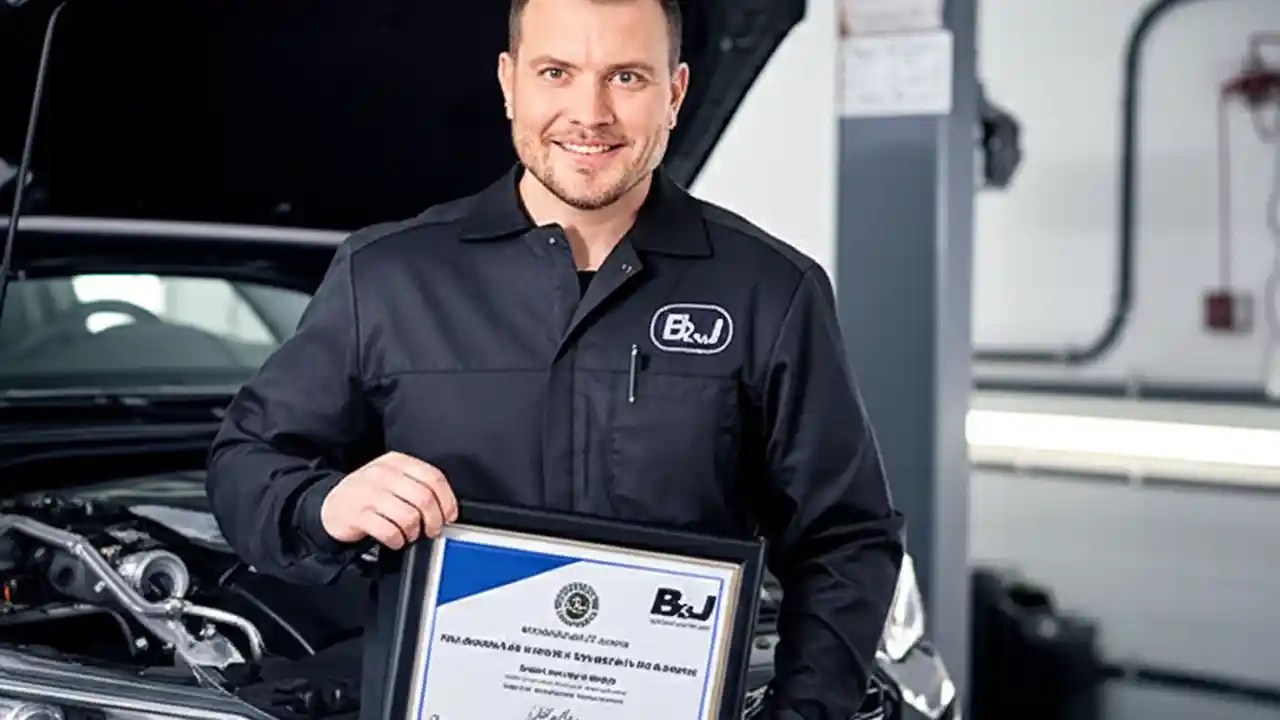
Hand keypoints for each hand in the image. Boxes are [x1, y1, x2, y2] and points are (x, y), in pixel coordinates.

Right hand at [319, 451, 458, 548]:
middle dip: (434, 520)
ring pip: (408, 516)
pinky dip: (397, 540)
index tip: (449, 515)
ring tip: (410, 534)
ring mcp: (368, 493)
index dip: (447, 500)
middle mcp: (382, 474)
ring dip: (414, 532)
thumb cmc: (368, 495)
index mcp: (396, 462)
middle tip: (432, 530)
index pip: (433, 477)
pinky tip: (396, 539)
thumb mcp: (392, 479)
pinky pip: (389, 531)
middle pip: (424, 498)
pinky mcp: (357, 514)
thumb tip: (446, 507)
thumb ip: (417, 485)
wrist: (331, 506)